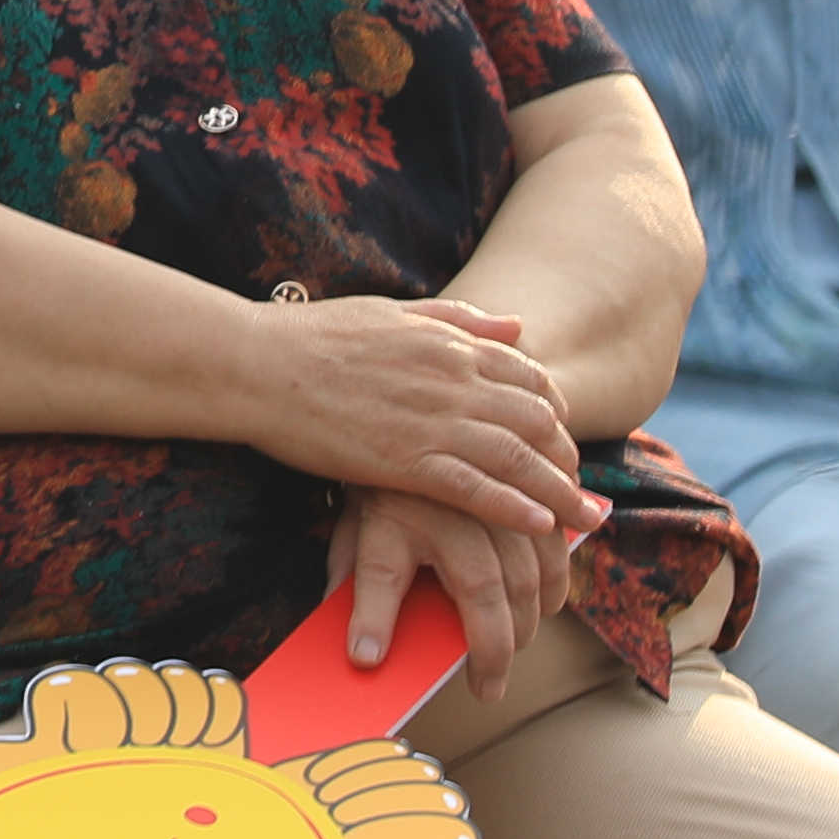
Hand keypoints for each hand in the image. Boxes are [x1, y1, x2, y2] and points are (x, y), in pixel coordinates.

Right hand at [234, 295, 581, 538]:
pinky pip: (476, 488)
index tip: (561, 440)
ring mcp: (431, 421)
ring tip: (584, 522)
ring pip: (519, 459)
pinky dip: (514, 508)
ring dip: (560, 493)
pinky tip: (539, 527)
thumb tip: (518, 324)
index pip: (530, 378)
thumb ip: (456, 319)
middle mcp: (452, 380)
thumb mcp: (388, 312)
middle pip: (538, 421)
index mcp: (448, 343)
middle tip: (581, 490)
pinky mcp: (404, 461)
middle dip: (568, 459)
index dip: (557, 412)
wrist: (254, 364)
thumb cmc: (309, 337)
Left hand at [332, 477, 579, 668]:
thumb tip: (362, 657)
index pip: (457, 597)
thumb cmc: (378, 490)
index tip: (481, 690)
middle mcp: (461, 510)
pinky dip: (556, 575)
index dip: (478, 651)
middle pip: (498, 589)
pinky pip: (554, 539)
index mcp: (411, 522)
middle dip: (502, 643)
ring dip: (534, 613)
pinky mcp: (523, 483)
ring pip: (533, 568)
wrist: (404, 420)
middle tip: (492, 680)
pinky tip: (547, 602)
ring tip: (519, 642)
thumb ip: (358, 593)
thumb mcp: (355, 535)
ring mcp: (497, 494)